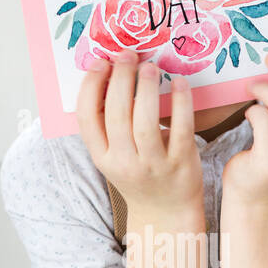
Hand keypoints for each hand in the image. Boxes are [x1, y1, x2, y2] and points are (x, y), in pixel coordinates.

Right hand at [76, 49, 202, 215]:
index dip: (91, 87)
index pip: (87, 118)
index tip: (100, 63)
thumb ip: (109, 124)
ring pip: (145, 121)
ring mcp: (153, 165)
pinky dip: (180, 101)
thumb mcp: (114, 155)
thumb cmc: (139, 174)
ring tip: (149, 66)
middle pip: (116, 114)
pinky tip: (179, 82)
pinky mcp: (180, 163)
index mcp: (102, 157)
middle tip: (127, 55)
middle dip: (120, 78)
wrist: (166, 213)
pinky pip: (180, 128)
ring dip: (146, 87)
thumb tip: (109, 74)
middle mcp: (124, 162)